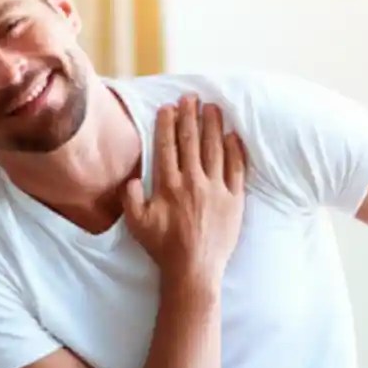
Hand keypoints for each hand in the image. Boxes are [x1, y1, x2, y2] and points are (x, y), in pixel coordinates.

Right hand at [123, 94, 246, 284]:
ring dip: (213, 126)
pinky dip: (235, 150)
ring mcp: (216, 190)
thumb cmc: (163, 248)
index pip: (167, 147)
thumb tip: (130, 178)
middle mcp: (193, 183)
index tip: (168, 108)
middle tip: (190, 98)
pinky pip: (237, 169)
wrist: (194, 270)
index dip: (167, 124)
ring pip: (215, 149)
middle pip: (192, 141)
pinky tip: (233, 135)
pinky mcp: (234, 200)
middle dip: (190, 116)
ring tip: (212, 108)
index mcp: (168, 186)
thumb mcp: (137, 224)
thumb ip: (131, 198)